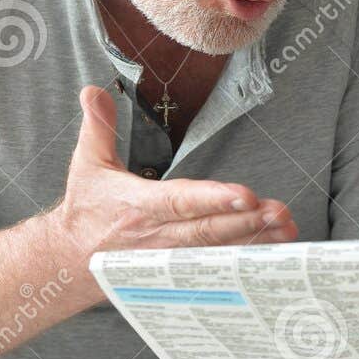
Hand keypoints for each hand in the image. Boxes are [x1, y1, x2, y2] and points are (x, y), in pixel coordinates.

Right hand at [47, 85, 297, 279]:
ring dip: (255, 239)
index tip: (245, 196)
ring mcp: (172, 255)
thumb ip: (97, 127)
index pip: (180, 201)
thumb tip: (93, 90)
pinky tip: (274, 249)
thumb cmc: (87, 209)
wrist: (71, 259)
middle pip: (209, 229)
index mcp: (140, 205)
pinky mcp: (180, 268)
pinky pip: (217, 265)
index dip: (214, 200)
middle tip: (279, 212)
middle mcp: (159, 234)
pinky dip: (246, 258)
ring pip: (218, 249)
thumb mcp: (86, 164)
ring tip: (286, 229)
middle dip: (247, 222)